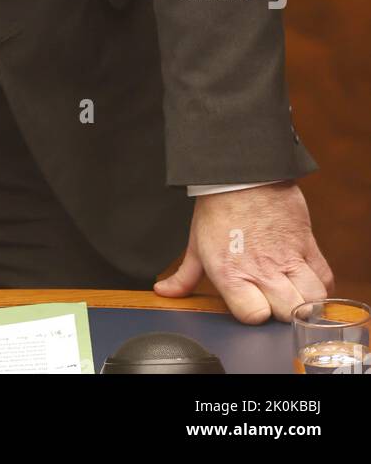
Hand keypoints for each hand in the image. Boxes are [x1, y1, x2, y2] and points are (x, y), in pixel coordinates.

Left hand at [153, 181, 334, 322]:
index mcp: (230, 273)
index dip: (253, 314)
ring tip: (292, 291)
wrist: (241, 171)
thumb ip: (184, 276)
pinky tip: (305, 277)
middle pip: (287, 314)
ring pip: (311, 300)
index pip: (253, 317)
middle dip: (281, 312)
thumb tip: (164, 292)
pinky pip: (324, 277)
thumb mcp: (195, 244)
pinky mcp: (306, 243)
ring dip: (305, 301)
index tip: (250, 304)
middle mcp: (261, 269)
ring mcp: (287, 257)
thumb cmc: (217, 207)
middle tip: (273, 297)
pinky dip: (320, 284)